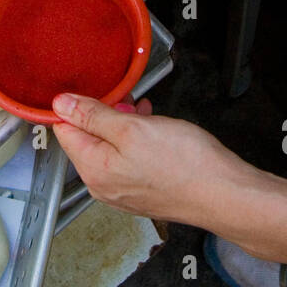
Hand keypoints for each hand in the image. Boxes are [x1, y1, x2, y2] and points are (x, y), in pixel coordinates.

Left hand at [51, 92, 256, 225]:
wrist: (225, 194)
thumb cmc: (185, 165)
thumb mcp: (132, 127)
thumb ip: (92, 115)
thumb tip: (61, 104)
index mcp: (93, 170)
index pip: (64, 131)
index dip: (75, 106)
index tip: (93, 92)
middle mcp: (103, 186)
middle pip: (88, 139)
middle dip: (104, 114)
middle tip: (126, 101)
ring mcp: (123, 192)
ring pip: (111, 147)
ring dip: (124, 125)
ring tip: (146, 114)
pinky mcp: (143, 192)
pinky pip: (129, 160)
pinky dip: (138, 141)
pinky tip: (156, 130)